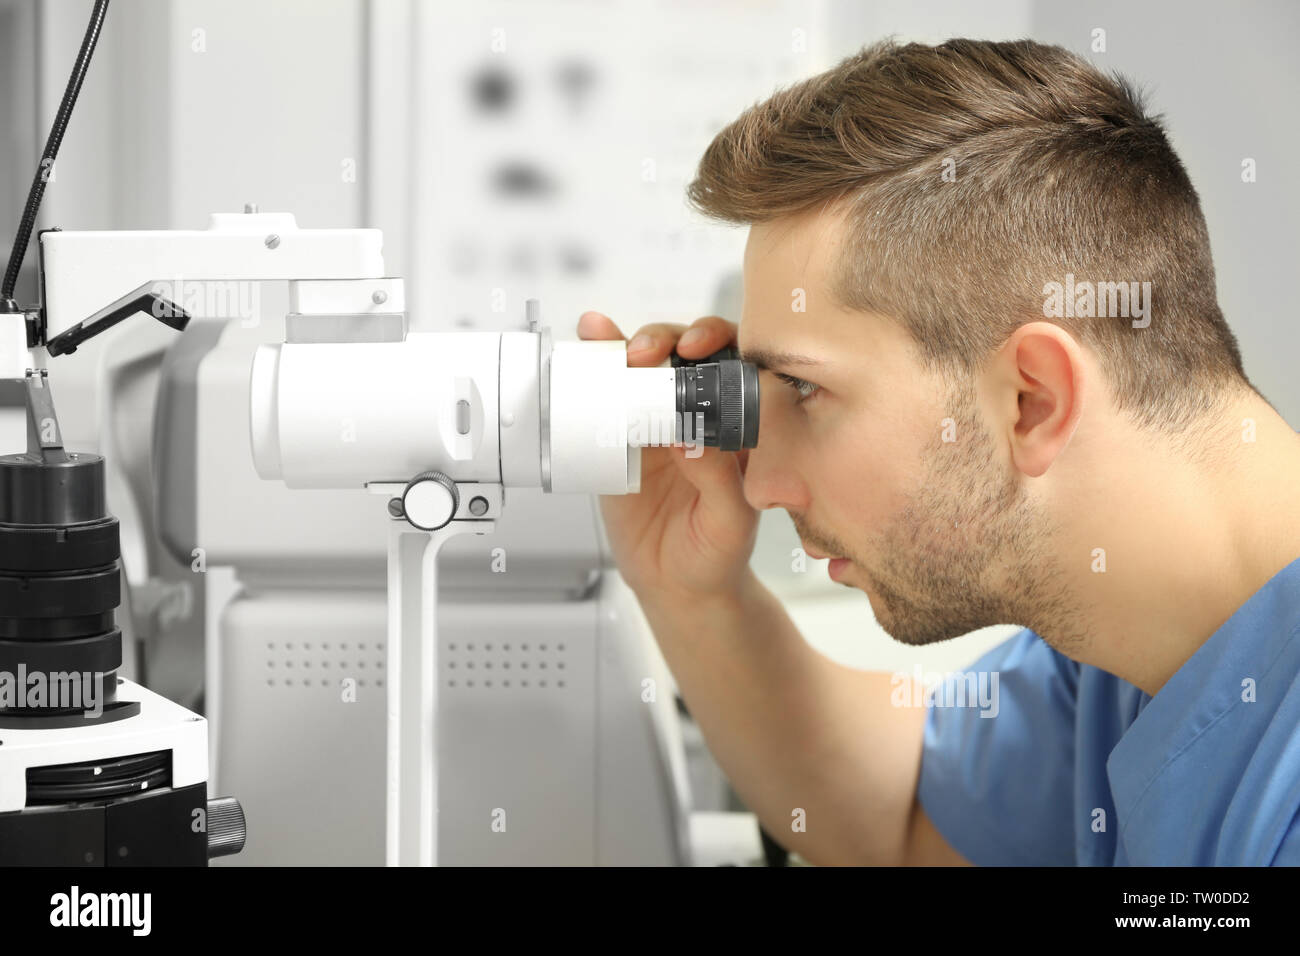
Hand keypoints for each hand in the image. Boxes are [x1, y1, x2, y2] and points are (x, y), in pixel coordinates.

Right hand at [577, 311, 759, 601]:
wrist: (675, 585)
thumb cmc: (717, 552)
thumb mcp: (729, 522)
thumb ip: (719, 479)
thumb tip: (691, 437)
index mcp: (741, 425)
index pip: (738, 364)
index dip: (722, 343)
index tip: (700, 349)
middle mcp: (702, 414)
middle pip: (687, 353)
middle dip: (668, 340)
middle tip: (647, 354)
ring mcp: (659, 422)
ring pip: (647, 366)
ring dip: (628, 343)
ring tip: (609, 341)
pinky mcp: (621, 438)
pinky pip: (609, 396)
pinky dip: (598, 364)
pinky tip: (590, 339)